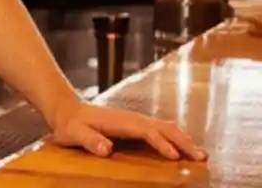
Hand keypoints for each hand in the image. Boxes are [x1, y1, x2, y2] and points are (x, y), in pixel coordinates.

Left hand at [48, 99, 207, 161]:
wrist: (67, 110)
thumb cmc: (70, 125)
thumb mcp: (73, 133)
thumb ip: (88, 140)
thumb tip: (107, 149)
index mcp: (120, 121)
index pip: (146, 131)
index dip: (160, 143)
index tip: (174, 156)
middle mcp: (132, 119)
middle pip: (163, 127)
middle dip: (183, 141)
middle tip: (200, 158)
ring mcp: (136, 121)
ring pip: (166, 128)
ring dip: (184, 140)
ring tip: (201, 155)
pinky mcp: (136, 126)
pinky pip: (161, 131)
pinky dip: (177, 138)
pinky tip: (185, 149)